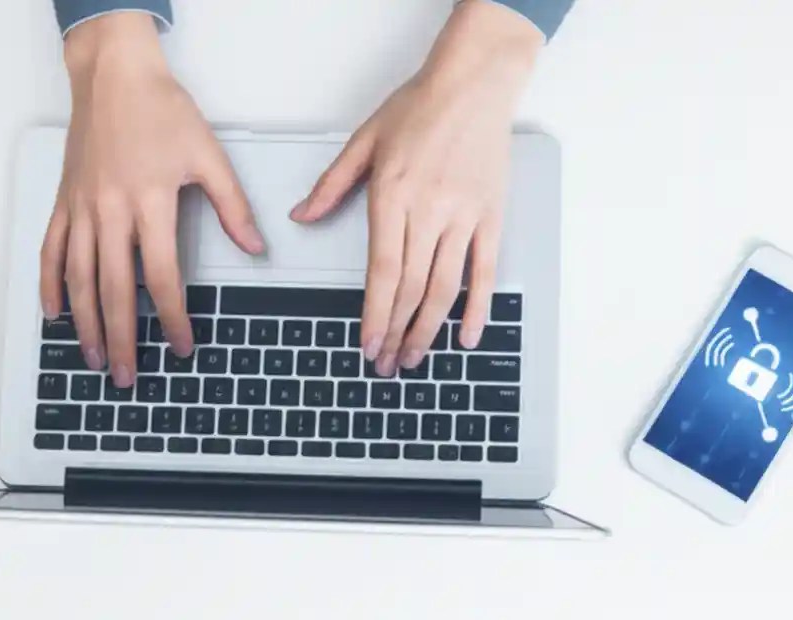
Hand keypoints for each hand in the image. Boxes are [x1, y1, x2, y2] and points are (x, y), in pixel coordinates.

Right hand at [40, 13, 263, 386]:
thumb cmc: (160, 110)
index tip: (181, 346)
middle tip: (128, 376)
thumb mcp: (209, 155)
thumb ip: (232, 206)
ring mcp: (81, 208)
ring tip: (93, 357)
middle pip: (114, 289)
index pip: (161, 276)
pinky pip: (51, 251)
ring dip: (85, 323)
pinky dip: (51, 284)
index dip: (172, 317)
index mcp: (149, 202)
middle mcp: (109, 211)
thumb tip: (255, 248)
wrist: (113, 75)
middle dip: (122, 338)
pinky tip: (55, 313)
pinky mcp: (64, 201)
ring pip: (78, 278)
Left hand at [290, 0, 541, 375]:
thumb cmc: (421, 105)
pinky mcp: (491, 216)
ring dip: (428, 329)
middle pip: (411, 288)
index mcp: (393, 196)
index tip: (367, 343)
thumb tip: (301, 215)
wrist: (475, 82)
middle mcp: (429, 211)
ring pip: (445, 286)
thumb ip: (332, 184)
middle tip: (387, 364)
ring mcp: (463, 216)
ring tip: (415, 357)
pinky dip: (477, 306)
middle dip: (396, 332)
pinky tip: (466, 335)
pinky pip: (485, 270)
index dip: (375, 314)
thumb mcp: (364, 140)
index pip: (382, 271)